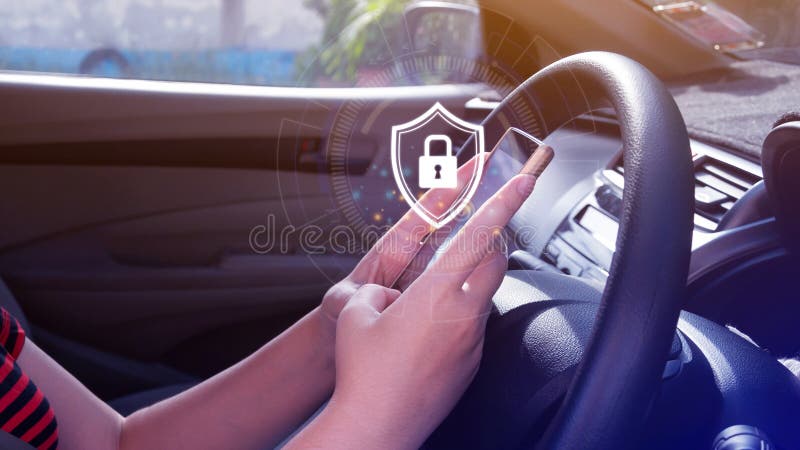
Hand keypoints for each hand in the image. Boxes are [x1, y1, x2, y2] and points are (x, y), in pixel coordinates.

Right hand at [289, 172, 537, 449]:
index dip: (504, 203)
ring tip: (433, 295)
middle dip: (493, 241)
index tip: (525, 180)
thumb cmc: (364, 372)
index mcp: (436, 293)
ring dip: (470, 283)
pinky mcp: (471, 364)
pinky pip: (474, 328)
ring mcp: (472, 342)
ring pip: (485, 296)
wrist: (377, 427)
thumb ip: (374, 290)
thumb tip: (389, 292)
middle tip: (480, 232)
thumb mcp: (355, 313)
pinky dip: (460, 317)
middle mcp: (463, 315)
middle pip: (496, 263)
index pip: (479, 236)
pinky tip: (427, 333)